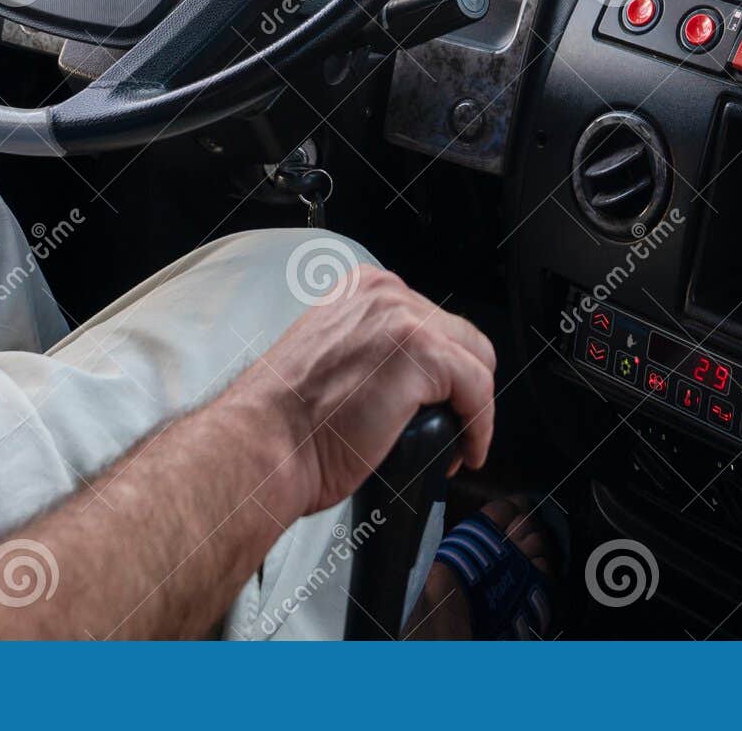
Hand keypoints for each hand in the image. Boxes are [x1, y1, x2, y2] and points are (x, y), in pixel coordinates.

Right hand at [227, 266, 496, 518]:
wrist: (261, 445)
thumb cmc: (283, 422)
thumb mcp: (331, 358)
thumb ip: (369, 349)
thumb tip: (407, 377)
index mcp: (362, 289)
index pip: (431, 321)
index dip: (442, 370)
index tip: (438, 403)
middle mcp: (384, 294)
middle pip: (460, 337)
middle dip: (460, 387)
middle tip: (448, 428)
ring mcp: (403, 319)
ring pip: (476, 361)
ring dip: (472, 408)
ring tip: (455, 444)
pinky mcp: (420, 354)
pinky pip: (478, 389)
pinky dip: (480, 427)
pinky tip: (465, 451)